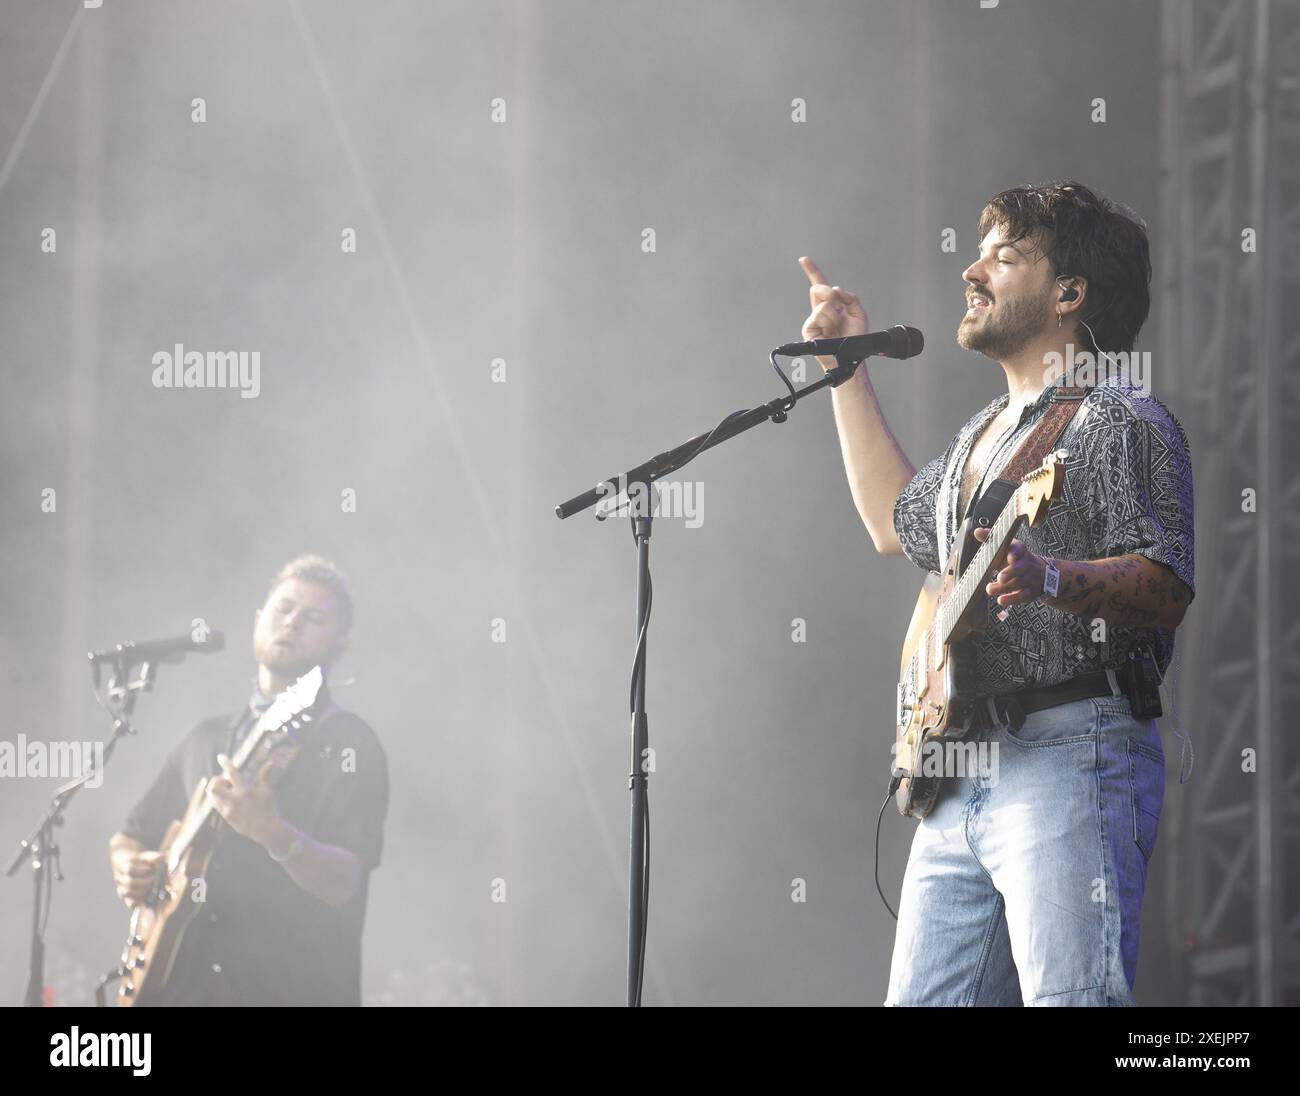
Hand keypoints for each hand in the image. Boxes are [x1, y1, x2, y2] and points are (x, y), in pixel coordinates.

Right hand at [110, 847, 163, 907]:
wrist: (138, 871)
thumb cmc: (144, 864)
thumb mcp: (148, 858)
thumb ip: (154, 857)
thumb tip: (162, 856)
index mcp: (123, 867)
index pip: (129, 870)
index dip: (142, 871)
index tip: (151, 869)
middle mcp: (120, 879)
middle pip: (130, 883)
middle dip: (146, 882)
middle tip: (155, 880)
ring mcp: (122, 890)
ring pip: (128, 893)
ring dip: (143, 891)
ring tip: (152, 887)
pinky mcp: (127, 899)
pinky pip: (131, 903)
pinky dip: (141, 900)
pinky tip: (148, 895)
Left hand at [205, 753, 287, 848]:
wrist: (266, 830)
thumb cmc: (269, 809)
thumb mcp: (267, 792)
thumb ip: (265, 776)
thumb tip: (270, 762)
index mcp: (245, 791)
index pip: (232, 773)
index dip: (226, 763)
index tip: (220, 756)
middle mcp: (234, 800)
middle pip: (213, 787)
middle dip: (215, 781)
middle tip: (224, 781)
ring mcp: (228, 810)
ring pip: (212, 796)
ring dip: (217, 790)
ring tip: (228, 790)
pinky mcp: (226, 817)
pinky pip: (217, 805)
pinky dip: (220, 799)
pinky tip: (229, 799)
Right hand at [798, 256, 868, 372]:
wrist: (851, 356)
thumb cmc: (855, 338)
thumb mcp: (859, 314)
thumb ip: (850, 298)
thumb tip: (835, 289)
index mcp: (830, 305)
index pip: (820, 286)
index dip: (812, 271)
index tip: (803, 259)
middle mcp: (819, 311)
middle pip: (820, 288)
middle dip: (831, 295)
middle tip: (840, 310)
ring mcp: (813, 320)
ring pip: (824, 304)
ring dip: (835, 314)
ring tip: (837, 327)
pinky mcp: (809, 329)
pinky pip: (820, 315)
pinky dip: (829, 321)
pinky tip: (831, 332)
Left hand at [973, 526, 1046, 607]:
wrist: (1041, 574)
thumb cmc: (1015, 559)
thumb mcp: (1005, 548)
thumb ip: (991, 539)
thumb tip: (977, 531)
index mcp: (1019, 550)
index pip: (1019, 548)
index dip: (1016, 552)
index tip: (1010, 556)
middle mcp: (1026, 564)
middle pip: (1020, 567)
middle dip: (1010, 572)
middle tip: (1000, 577)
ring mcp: (1030, 578)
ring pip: (1019, 583)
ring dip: (1004, 588)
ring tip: (990, 589)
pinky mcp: (1030, 592)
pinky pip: (1023, 596)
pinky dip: (1012, 599)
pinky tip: (1001, 600)